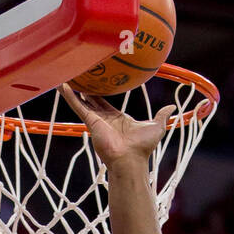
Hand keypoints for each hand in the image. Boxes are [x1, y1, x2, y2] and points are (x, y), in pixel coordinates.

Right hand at [59, 83, 175, 167]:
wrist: (131, 160)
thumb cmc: (142, 148)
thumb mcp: (156, 127)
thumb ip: (161, 116)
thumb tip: (171, 107)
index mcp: (117, 118)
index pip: (105, 101)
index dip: (99, 90)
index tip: (94, 79)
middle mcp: (105, 119)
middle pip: (91, 99)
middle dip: (84, 88)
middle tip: (77, 73)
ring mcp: (96, 120)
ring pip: (82, 101)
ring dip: (73, 89)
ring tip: (65, 75)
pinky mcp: (91, 122)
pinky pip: (78, 106)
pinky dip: (69, 96)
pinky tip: (62, 85)